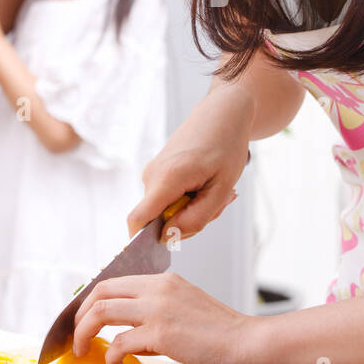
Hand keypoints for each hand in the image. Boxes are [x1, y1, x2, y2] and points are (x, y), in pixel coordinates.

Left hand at [72, 271, 258, 363]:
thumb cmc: (222, 335)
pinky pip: (120, 343)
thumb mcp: (185, 312)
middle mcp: (157, 288)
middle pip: (99, 291)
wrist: (248, 342)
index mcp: (164, 281)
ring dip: (85, 333)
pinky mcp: (161, 332)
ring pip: (101, 312)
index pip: (113, 282)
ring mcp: (158, 308)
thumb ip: (156, 316)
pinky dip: (112, 358)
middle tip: (77, 338)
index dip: (91, 302)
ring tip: (84, 352)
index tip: (83, 321)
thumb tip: (127, 337)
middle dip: (80, 316)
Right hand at [125, 85, 252, 240]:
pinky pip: (168, 198)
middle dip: (187, 222)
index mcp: (166, 178)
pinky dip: (188, 198)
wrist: (222, 112)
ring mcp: (152, 172)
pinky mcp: (157, 171)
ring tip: (214, 189)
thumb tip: (168, 237)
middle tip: (217, 203)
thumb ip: (196, 217)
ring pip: (165, 210)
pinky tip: (206, 183)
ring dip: (191, 208)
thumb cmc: (226, 145)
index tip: (163, 251)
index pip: (137, 221)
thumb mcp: (221, 188)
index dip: (142, 244)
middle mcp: (152, 175)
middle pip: (158, 220)